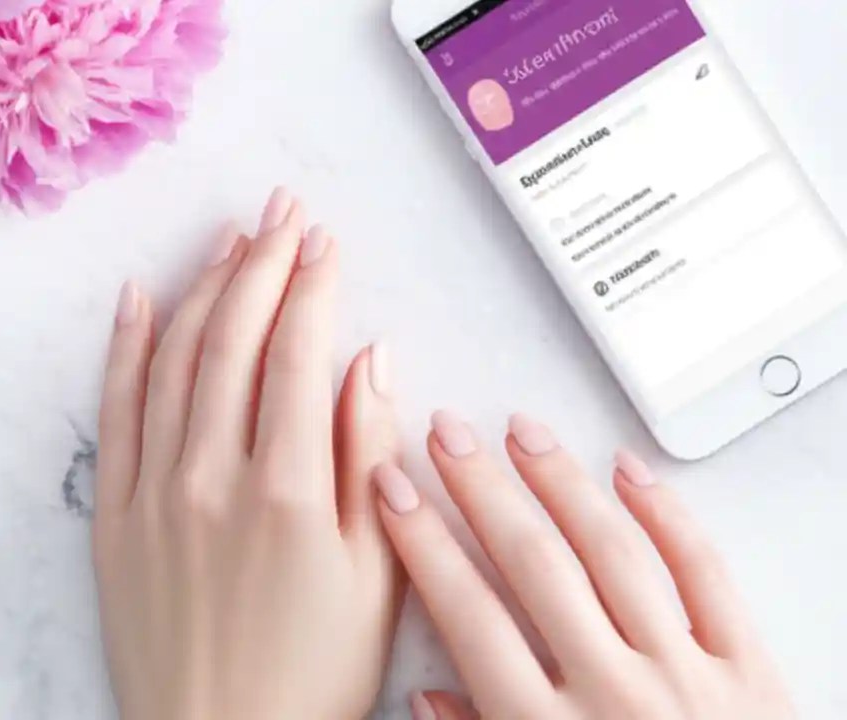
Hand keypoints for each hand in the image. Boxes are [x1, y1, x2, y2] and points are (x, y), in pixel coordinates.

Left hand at [93, 188, 403, 719]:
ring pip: (173, 361)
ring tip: (231, 242)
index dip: (312, 285)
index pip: (295, 353)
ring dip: (203, 290)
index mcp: (286, 490)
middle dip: (261, 263)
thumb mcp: (376, 576)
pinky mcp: (112, 516)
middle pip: (231, 339)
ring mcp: (152, 493)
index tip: (324, 242)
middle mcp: (210, 476)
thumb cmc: (310, 673)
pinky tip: (138, 300)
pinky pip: (113, 413)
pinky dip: (124, 349)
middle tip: (282, 213)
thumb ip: (371, 461)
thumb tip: (371, 362)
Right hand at [376, 412, 794, 719]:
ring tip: (522, 430)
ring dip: (560, 481)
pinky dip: (667, 514)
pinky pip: (705, 574)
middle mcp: (612, 693)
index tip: (392, 490)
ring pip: (613, 552)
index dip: (422, 543)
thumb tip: (426, 698)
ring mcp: (685, 676)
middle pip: (533, 564)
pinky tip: (627, 468)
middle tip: (446, 433)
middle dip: (481, 489)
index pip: (467, 614)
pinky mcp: (751, 669)